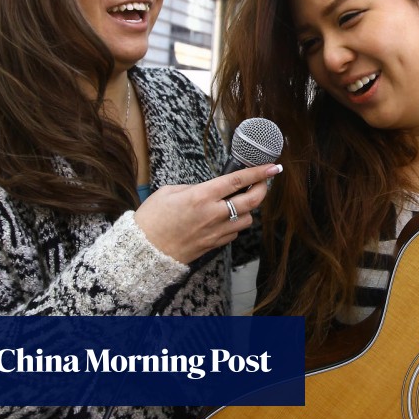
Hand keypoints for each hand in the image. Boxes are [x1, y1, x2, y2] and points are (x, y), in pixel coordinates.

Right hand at [133, 163, 281, 263]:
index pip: (238, 181)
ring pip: (248, 219)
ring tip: (240, 201)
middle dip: (263, 189)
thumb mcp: (168, 192)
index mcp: (201, 196)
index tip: (272, 166)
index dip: (258, 172)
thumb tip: (207, 189)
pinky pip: (235, 233)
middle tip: (265, 181)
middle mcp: (213, 214)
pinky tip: (227, 219)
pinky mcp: (214, 245)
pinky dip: (236, 224)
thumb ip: (193, 188)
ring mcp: (216, 231)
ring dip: (249, 209)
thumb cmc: (152, 219)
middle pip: (251, 201)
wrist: (145, 251)